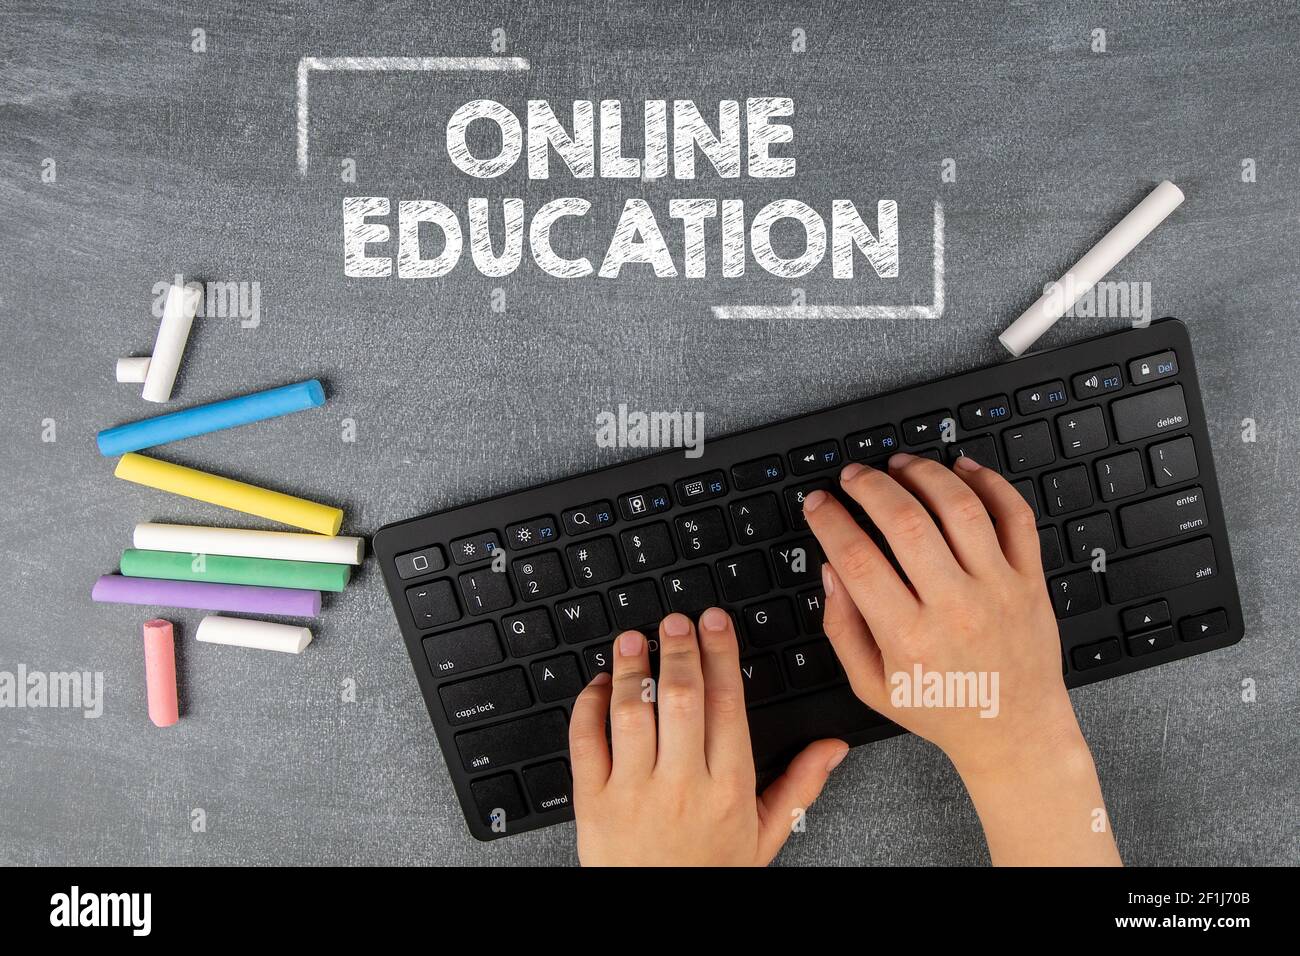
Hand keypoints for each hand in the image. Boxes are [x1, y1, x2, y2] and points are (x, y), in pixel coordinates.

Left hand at [568, 608, 848, 865]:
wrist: (658, 922)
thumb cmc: (709, 875)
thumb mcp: (764, 837)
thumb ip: (799, 786)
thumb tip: (833, 746)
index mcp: (729, 788)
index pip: (727, 704)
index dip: (721, 654)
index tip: (715, 623)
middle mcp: (682, 785)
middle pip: (681, 698)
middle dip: (679, 649)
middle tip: (676, 619)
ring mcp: (634, 792)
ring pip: (632, 712)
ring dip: (631, 668)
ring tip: (633, 639)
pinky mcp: (594, 802)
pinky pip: (587, 742)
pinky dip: (589, 706)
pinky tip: (598, 685)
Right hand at [803, 452, 1120, 864]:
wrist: (1014, 730)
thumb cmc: (941, 708)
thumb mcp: (870, 684)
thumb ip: (842, 627)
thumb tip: (830, 568)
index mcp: (908, 637)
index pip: (857, 558)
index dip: (829, 521)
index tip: (817, 503)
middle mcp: (954, 608)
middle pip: (906, 523)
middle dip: (871, 486)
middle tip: (854, 475)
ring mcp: (997, 589)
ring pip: (960, 509)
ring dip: (925, 474)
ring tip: (901, 464)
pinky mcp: (1029, 580)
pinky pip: (1015, 516)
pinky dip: (990, 483)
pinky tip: (962, 469)